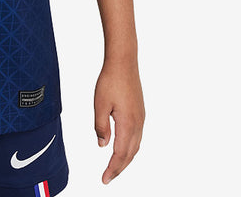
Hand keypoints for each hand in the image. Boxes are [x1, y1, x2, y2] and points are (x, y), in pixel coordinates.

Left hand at [94, 59, 144, 183]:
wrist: (123, 62)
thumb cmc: (110, 80)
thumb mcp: (99, 104)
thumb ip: (101, 127)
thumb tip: (103, 145)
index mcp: (127, 123)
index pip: (120, 153)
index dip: (113, 168)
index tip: (105, 179)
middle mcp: (138, 123)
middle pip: (130, 154)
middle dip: (119, 168)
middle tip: (108, 178)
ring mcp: (141, 118)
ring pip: (135, 146)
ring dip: (125, 158)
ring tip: (114, 167)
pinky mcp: (140, 112)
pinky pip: (137, 136)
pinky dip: (130, 147)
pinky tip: (122, 147)